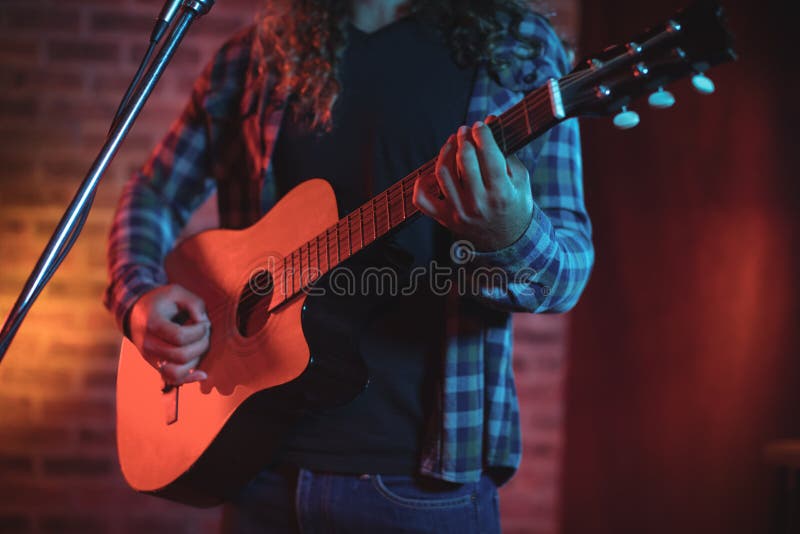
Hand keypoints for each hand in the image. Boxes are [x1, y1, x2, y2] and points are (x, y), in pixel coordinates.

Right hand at [128, 284, 210, 385]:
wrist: (137, 313)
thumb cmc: (162, 301)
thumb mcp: (177, 292)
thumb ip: (194, 303)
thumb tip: (204, 323)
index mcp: (152, 323)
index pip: (179, 337)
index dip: (199, 331)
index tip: (204, 323)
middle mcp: (148, 344)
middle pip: (180, 356)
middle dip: (201, 345)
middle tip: (205, 334)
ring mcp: (150, 358)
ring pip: (177, 372)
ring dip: (197, 360)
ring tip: (200, 345)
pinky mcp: (155, 366)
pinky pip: (172, 380)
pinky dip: (189, 379)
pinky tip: (202, 374)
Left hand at [413, 118, 533, 250]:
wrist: (507, 240)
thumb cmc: (514, 203)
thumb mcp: (520, 178)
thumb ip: (506, 151)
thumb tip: (490, 121)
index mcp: (502, 192)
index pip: (488, 154)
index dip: (482, 133)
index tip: (479, 125)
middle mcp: (479, 203)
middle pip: (465, 160)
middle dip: (464, 138)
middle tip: (464, 131)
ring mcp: (459, 212)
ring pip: (443, 173)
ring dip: (446, 152)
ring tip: (453, 143)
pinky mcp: (445, 219)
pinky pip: (422, 200)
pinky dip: (423, 182)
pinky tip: (434, 172)